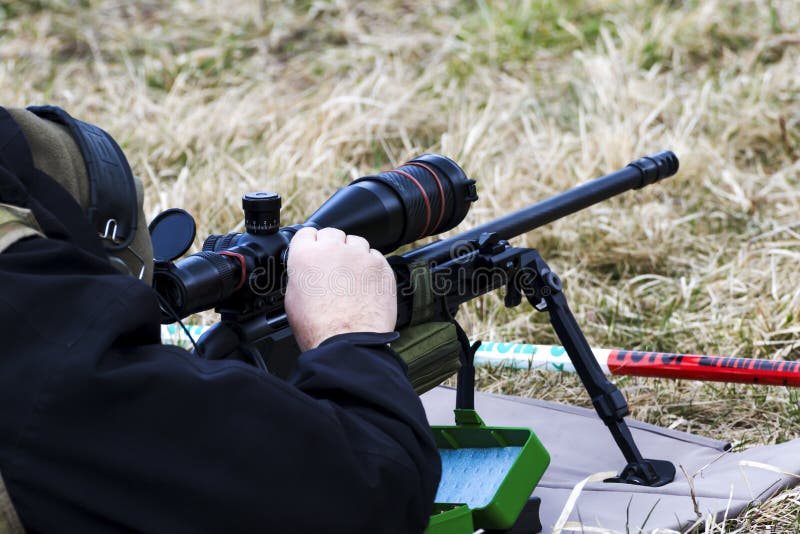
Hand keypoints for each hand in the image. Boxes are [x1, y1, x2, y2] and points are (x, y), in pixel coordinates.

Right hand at [285, 227, 396, 351]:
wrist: (348, 342)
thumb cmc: (319, 328)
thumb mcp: (292, 299)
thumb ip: (300, 275)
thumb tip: (305, 272)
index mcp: (305, 255)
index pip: (306, 233)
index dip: (310, 244)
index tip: (314, 252)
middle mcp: (333, 249)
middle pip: (332, 234)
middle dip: (333, 247)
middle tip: (333, 269)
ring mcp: (359, 256)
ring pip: (356, 243)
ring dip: (353, 255)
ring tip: (351, 278)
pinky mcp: (381, 266)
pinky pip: (375, 257)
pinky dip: (371, 267)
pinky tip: (366, 285)